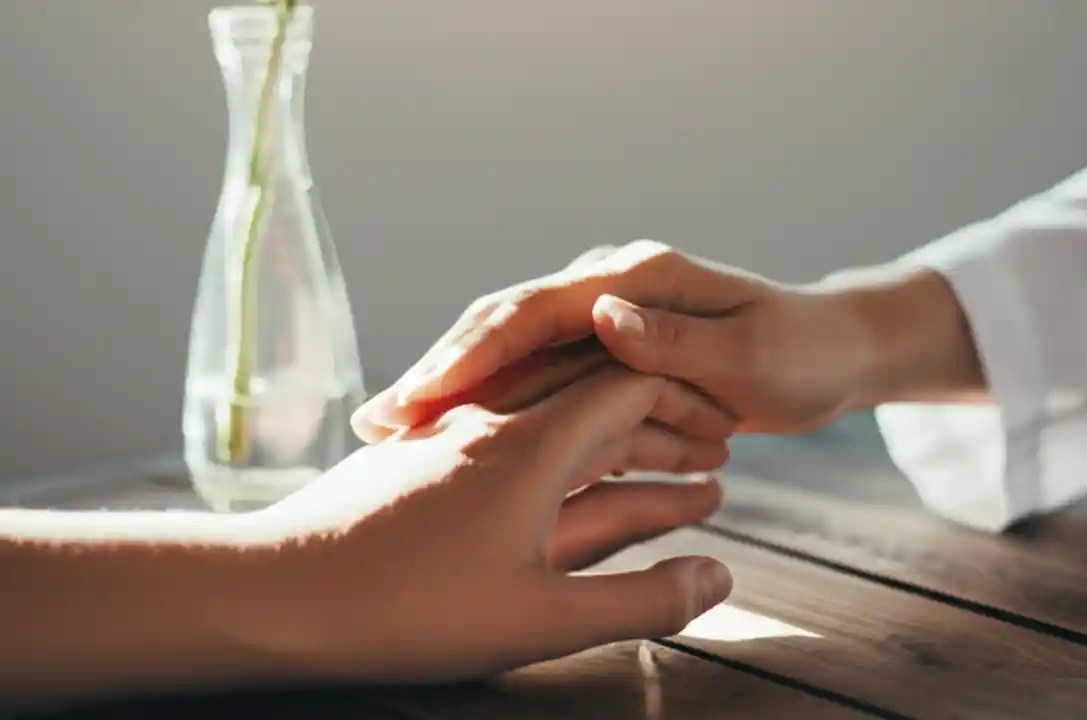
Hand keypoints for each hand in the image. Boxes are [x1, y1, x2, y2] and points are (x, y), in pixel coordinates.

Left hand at [0, 367, 733, 708]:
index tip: (725, 434)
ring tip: (682, 494)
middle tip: (717, 464)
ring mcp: (459, 448)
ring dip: (623, 460)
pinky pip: (522, 462)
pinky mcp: (429, 475)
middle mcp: (497, 427)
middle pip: (599, 404)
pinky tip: (586, 503)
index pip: (628, 385)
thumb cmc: (404, 609)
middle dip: (665, 433)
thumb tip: (718, 579)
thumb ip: (640, 600)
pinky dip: (571, 480)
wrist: (271, 593)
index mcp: (531, 444)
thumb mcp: (539, 617)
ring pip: (562, 438)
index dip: (686, 405)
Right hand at [356, 241, 881, 437]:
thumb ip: (677, 338)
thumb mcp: (751, 354)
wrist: (828, 351)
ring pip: (510, 349)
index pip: (535, 312)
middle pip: (503, 324)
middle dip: (440, 370)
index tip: (420, 398)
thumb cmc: (801, 357)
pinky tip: (451, 437)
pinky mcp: (605, 347)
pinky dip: (492, 401)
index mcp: (636, 277)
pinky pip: (536, 372)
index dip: (473, 354)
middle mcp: (607, 287)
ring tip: (388, 433)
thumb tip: (601, 316)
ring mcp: (603, 314)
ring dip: (453, 388)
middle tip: (376, 422)